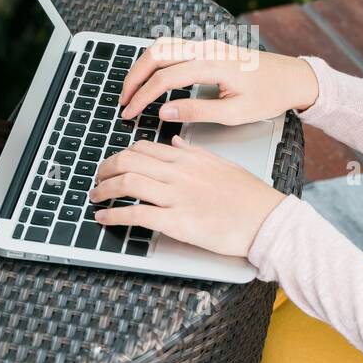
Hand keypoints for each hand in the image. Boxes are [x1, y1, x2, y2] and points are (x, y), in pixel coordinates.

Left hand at [88, 137, 284, 257]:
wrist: (268, 220)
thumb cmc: (250, 197)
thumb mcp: (222, 164)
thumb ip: (194, 152)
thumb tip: (174, 141)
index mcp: (189, 158)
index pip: (144, 148)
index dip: (121, 155)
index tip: (113, 163)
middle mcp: (179, 173)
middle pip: (129, 161)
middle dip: (105, 169)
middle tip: (97, 178)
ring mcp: (177, 196)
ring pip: (128, 183)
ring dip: (104, 190)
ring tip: (95, 197)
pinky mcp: (177, 221)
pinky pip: (136, 214)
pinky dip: (114, 216)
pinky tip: (104, 219)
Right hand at [119, 37, 318, 124]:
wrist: (292, 78)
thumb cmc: (269, 95)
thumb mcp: (235, 113)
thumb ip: (197, 112)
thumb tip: (164, 112)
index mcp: (213, 64)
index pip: (165, 78)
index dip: (142, 97)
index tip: (128, 113)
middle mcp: (207, 48)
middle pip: (156, 53)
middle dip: (134, 76)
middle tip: (123, 100)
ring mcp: (207, 44)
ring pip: (162, 46)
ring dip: (142, 66)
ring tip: (132, 89)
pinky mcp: (208, 46)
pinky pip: (173, 46)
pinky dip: (155, 60)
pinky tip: (151, 77)